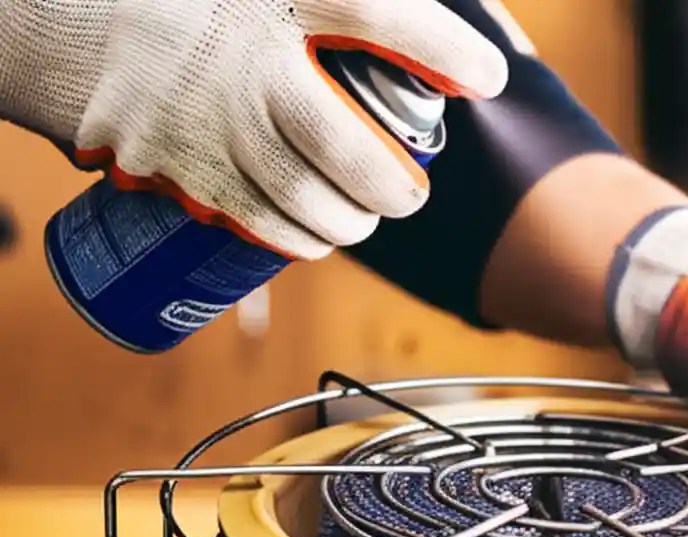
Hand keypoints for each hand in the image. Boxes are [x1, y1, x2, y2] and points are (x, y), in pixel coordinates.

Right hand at [0, 0, 506, 257]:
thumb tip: (461, 46)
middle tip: (409, 197)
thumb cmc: (205, 3)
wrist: (79, 21)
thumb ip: (363, 8)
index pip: (376, 13)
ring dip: (349, 224)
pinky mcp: (173, 163)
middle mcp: (245, 60)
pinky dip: (295, 239)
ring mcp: (207, 118)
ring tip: (366, 218)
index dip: (443, 49)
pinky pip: (252, 222)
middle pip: (344, 146)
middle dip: (392, 188)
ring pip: (301, 199)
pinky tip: (315, 237)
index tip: (485, 79)